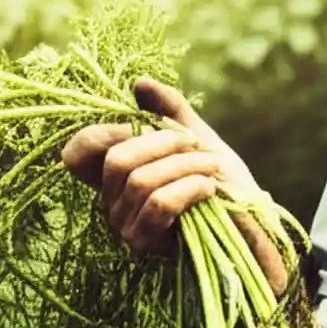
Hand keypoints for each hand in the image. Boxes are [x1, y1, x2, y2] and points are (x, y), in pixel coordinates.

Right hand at [60, 77, 258, 255]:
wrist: (250, 222)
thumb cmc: (221, 181)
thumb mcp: (196, 138)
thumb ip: (169, 110)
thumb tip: (139, 83)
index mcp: (115, 176)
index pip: (75, 155)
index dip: (102, 133)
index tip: (150, 123)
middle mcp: (111, 202)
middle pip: (117, 159)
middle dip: (163, 143)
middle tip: (195, 144)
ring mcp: (125, 225)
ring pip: (142, 181)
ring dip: (186, 166)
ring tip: (211, 167)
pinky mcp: (147, 243)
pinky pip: (160, 203)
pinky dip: (189, 188)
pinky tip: (209, 188)